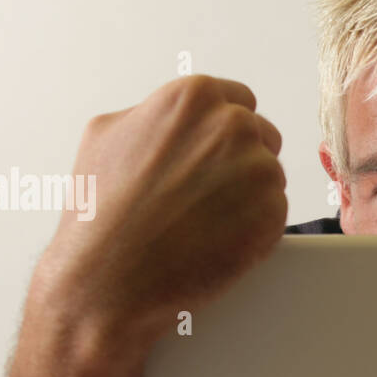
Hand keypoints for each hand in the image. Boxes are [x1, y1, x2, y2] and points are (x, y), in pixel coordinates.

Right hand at [33, 75, 287, 351]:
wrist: (108, 278)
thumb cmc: (100, 213)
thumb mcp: (107, 134)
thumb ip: (153, 114)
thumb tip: (175, 117)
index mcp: (194, 98)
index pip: (240, 101)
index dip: (225, 133)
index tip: (215, 155)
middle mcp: (232, 126)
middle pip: (263, 136)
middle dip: (242, 162)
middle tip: (210, 195)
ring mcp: (258, 170)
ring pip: (270, 177)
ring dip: (249, 197)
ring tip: (204, 222)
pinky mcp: (273, 214)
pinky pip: (276, 214)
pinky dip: (255, 229)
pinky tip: (217, 240)